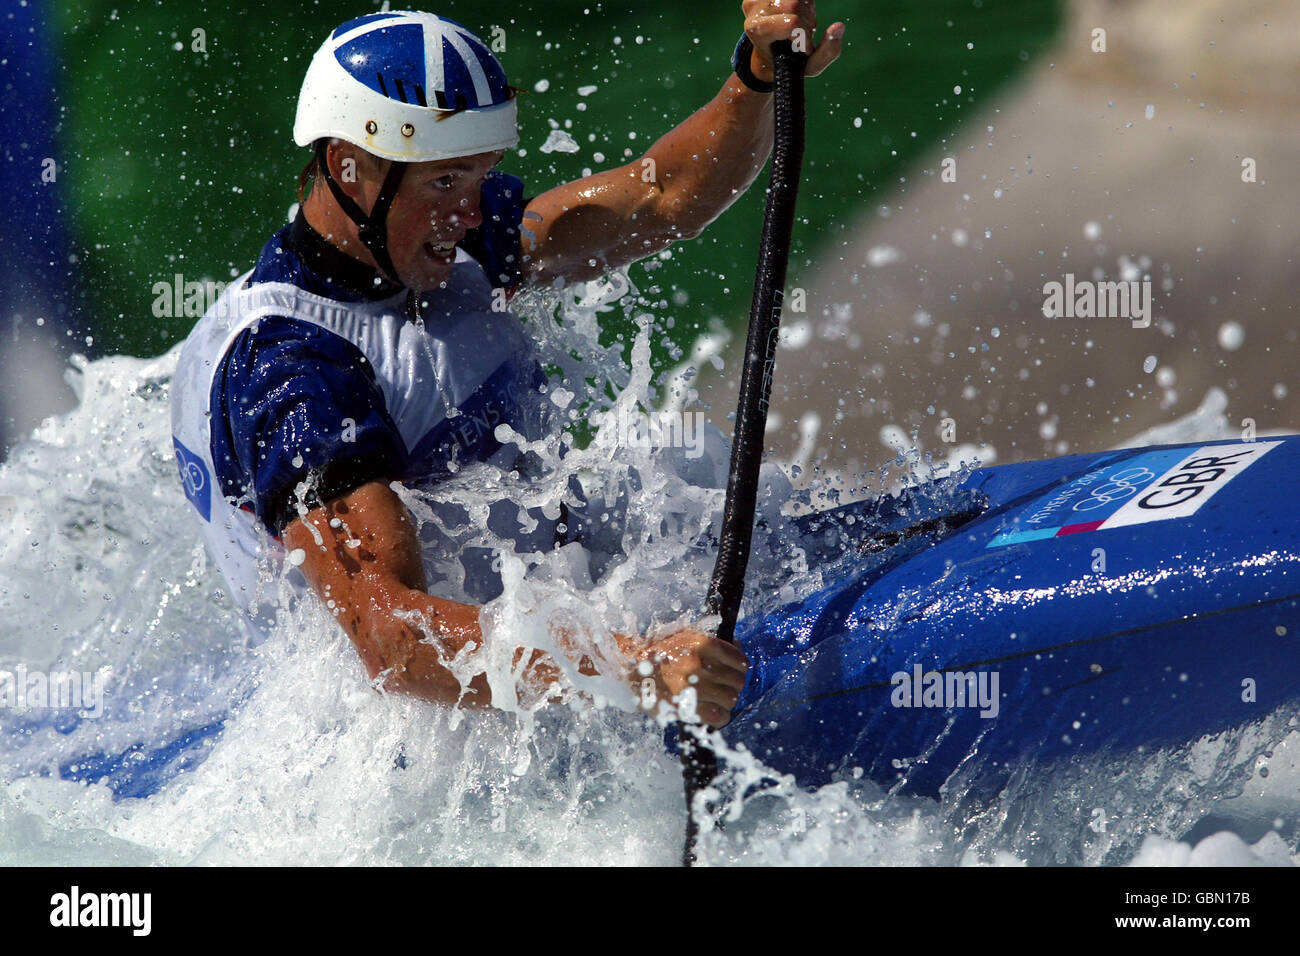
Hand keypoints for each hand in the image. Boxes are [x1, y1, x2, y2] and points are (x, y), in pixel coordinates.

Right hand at [634, 626, 749, 726]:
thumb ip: (712, 642)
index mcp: (701, 644)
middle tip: (723, 687)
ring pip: (730, 699)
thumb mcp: (685, 636)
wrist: (629, 664)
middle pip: (737, 681)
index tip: (735, 671)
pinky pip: (718, 716)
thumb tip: (737, 648)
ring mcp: (693, 686)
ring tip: (715, 699)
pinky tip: (713, 713)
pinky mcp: (685, 707)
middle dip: (732, 685)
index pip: (738, 660)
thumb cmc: (659, 650)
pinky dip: (719, 717)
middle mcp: (699, 664)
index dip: (739, 668)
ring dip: (726, 700)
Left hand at [742, 0, 844, 83]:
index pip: (791, 24)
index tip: (804, 48)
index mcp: (756, 30)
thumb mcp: (810, 66)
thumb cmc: (789, 61)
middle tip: (802, 35)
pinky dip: (805, 2)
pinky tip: (798, 13)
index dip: (805, 36)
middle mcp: (751, 8)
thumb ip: (828, 51)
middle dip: (807, 21)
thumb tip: (839, 26)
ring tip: (800, 24)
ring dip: (806, 10)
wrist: (770, 51)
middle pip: (794, 6)